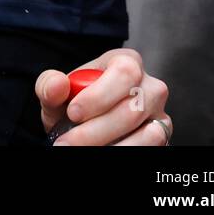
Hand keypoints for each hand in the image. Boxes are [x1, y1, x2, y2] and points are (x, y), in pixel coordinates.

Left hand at [36, 48, 172, 145]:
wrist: (83, 126)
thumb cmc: (73, 103)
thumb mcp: (55, 92)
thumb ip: (50, 85)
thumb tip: (58, 85)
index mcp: (126, 62)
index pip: (124, 72)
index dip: (99, 96)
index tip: (73, 114)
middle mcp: (150, 87)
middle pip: (134, 108)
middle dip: (96, 130)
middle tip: (67, 143)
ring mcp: (160, 114)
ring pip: (150, 134)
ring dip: (113, 146)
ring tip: (81, 151)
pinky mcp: (163, 137)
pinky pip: (154, 149)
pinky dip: (126, 152)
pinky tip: (102, 152)